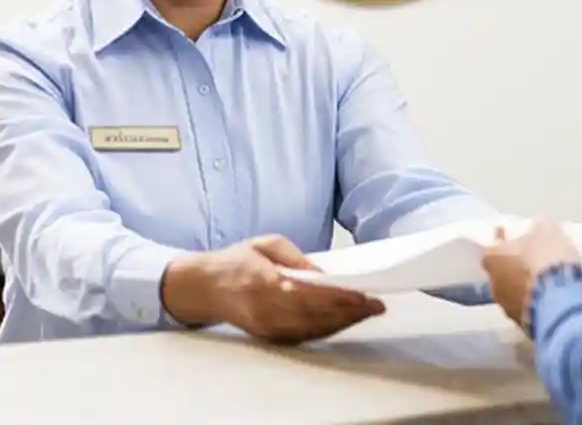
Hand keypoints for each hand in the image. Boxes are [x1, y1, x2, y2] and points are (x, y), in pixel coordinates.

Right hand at [162, 235, 385, 344]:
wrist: (205, 287)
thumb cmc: (236, 260)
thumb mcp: (265, 244)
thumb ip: (295, 257)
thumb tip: (323, 273)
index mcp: (263, 282)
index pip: (308, 294)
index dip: (338, 297)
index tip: (362, 295)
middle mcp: (266, 309)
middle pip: (316, 316)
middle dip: (349, 312)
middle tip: (377, 305)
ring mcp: (267, 327)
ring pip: (313, 330)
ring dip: (343, 322)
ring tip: (368, 312)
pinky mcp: (269, 337)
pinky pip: (305, 336)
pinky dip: (328, 329)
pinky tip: (345, 320)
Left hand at [481, 218, 581, 326]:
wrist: (562, 303)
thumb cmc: (549, 260)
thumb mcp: (548, 232)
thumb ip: (540, 227)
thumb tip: (538, 225)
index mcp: (492, 258)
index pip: (494, 245)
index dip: (505, 240)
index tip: (515, 236)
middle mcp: (493, 285)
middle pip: (503, 271)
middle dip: (516, 266)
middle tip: (534, 259)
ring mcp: (507, 308)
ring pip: (515, 293)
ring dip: (527, 287)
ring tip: (548, 281)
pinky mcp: (524, 327)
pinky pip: (530, 309)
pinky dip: (539, 303)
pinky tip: (554, 299)